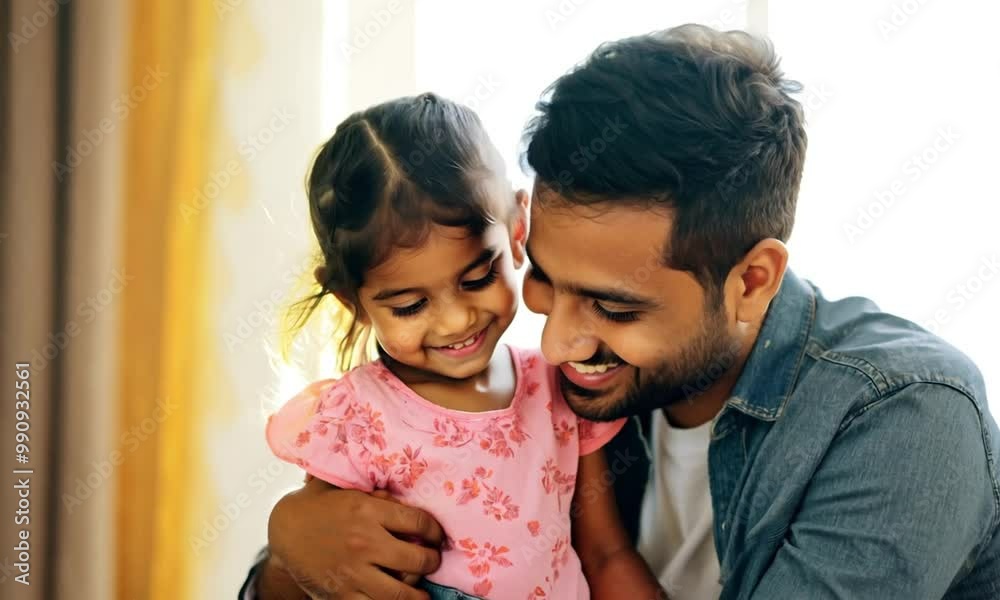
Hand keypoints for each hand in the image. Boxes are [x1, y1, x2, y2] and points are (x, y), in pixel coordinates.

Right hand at [265, 477, 443, 598]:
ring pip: (400, 593)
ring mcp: (353, 572)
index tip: (436, 536)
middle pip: (417, 559)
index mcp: (367, 511)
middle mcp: (364, 543)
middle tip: (432, 560)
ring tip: (422, 593)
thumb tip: (403, 494)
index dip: (435, 531)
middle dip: (431, 561)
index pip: (419, 522)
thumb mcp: (345, 486)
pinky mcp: (341, 594)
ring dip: (417, 594)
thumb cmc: (317, 505)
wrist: (284, 531)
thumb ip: (374, 489)